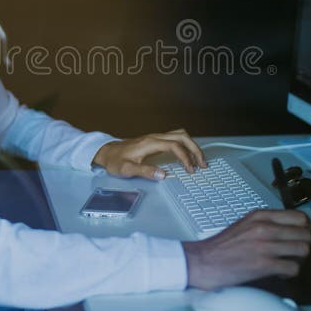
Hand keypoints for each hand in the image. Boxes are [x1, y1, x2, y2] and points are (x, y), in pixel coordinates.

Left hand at [92, 128, 206, 179]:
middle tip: (203, 164)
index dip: (186, 157)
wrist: (107, 152)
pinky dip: (186, 146)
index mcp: (150, 143)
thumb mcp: (126, 169)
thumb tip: (163, 175)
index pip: (175, 146)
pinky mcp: (156, 140)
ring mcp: (156, 137)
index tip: (191, 170)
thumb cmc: (115, 161)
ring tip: (199, 161)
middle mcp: (155, 137)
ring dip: (192, 146)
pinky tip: (188, 156)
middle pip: (182, 137)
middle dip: (195, 149)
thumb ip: (144, 171)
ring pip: (180, 135)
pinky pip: (176, 139)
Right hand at [182, 210, 310, 289]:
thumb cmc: (222, 246)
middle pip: (305, 233)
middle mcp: (264, 228)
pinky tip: (280, 272)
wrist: (203, 261)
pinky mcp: (264, 264)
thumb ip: (266, 223)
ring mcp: (265, 246)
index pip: (300, 216)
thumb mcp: (245, 224)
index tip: (303, 234)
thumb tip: (288, 228)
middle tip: (295, 251)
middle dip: (304, 244)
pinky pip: (293, 268)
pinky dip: (290, 272)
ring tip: (287, 261)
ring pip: (303, 250)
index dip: (306, 228)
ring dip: (298, 259)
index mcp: (260, 216)